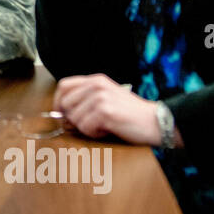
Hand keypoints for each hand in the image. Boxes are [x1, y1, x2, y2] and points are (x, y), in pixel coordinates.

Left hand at [53, 74, 179, 146]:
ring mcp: (100, 97)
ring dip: (87, 128)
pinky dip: (95, 134)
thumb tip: (60, 113)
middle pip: (65, 104)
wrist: (156, 122)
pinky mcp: (105, 111)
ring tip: (105, 125)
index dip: (58, 102)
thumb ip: (85, 100)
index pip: (64, 86)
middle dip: (74, 119)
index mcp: (96, 80)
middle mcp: (97, 85)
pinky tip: (109, 129)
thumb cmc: (131, 114)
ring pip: (75, 119)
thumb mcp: (107, 98)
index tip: (61, 114)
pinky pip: (85, 128)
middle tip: (92, 123)